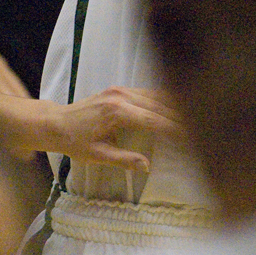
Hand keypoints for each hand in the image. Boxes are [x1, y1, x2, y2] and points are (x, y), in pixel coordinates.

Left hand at [45, 88, 182, 170]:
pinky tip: (175, 107)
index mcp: (117, 112)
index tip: (192, 136)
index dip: (175, 128)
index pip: (154, 119)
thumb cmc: (75, 142)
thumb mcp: (98, 155)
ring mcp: (121, 90)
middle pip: (160, 105)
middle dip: (180, 116)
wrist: (55, 122)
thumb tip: (147, 165)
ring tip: (193, 117)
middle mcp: (121, 96)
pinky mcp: (120, 89)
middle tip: (199, 128)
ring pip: (156, 95)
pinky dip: (163, 100)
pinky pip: (147, 93)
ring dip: (174, 105)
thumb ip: (123, 159)